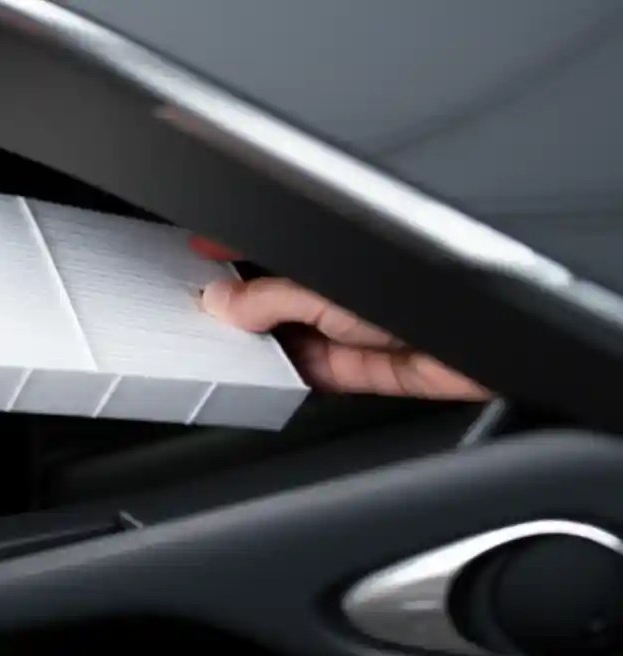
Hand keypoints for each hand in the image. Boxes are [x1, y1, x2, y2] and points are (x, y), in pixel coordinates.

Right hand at [190, 237, 489, 400]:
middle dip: (243, 306)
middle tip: (206, 315)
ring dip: (266, 347)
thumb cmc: (430, 286)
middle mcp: (346, 283)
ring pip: (292, 337)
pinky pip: (317, 374)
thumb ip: (270, 297)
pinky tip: (275, 377)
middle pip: (277, 294)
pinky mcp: (367, 368)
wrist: (489, 340)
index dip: (232, 248)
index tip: (199, 252)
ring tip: (236, 351)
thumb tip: (226, 302)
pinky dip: (295, 377)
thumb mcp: (325, 289)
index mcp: (335, 244)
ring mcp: (357, 326)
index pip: (270, 244)